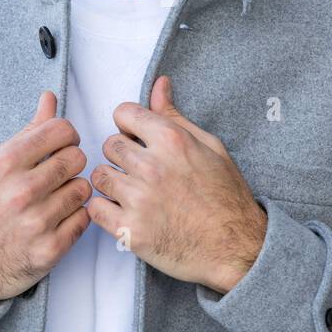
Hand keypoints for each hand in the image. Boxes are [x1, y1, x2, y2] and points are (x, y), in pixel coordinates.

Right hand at [0, 90, 90, 305]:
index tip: (59, 146)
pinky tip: (55, 219)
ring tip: (52, 198)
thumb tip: (49, 98)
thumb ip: (27, 131)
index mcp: (6, 162)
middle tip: (56, 174)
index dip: (65, 136)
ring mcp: (37, 222)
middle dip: (70, 162)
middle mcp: (22, 190)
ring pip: (83, 188)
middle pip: (77, 158)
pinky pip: (83, 219)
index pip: (61, 130)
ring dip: (72, 191)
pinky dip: (73, 217)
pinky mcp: (50, 249)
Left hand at [86, 76, 267, 293]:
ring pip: (100, 175)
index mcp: (172, 141)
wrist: (236, 248)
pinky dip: (105, 209)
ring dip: (113, 181)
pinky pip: (96, 209)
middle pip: (109, 144)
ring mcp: (139, 201)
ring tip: (133, 191)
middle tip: (140, 169)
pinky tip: (124, 211)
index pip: (123, 113)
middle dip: (121, 154)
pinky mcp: (130, 231)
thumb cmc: (226, 197)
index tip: (137, 138)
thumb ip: (175, 116)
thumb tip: (159, 84)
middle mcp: (152, 167)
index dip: (129, 125)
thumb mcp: (210, 147)